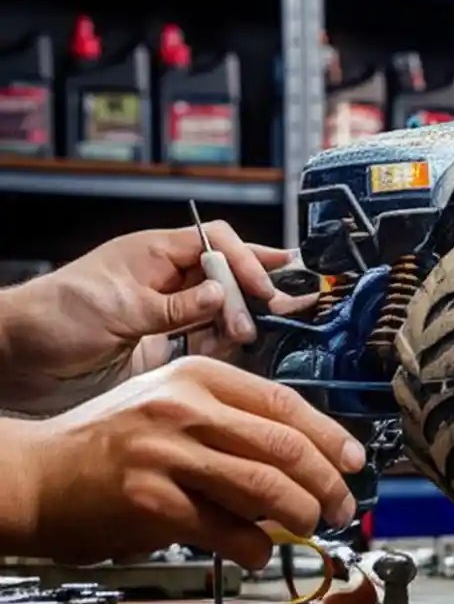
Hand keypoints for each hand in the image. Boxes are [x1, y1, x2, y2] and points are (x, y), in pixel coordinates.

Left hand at [0, 222, 315, 412]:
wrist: (17, 361)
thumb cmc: (51, 317)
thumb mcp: (117, 307)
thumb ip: (173, 306)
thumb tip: (221, 296)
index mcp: (154, 254)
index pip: (215, 243)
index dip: (246, 261)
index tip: (263, 289)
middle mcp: (166, 281)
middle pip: (227, 275)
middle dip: (253, 293)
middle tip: (277, 311)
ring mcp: (167, 314)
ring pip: (222, 310)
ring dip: (242, 320)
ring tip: (260, 331)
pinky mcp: (164, 348)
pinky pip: (208, 342)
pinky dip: (225, 346)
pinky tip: (234, 350)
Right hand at [0, 357, 364, 568]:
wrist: (36, 472)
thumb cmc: (110, 441)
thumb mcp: (171, 403)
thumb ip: (232, 420)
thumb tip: (304, 454)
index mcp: (198, 376)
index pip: (284, 402)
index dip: (329, 435)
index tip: (353, 459)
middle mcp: (185, 407)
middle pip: (284, 445)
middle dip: (327, 480)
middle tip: (341, 503)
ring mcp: (167, 453)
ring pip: (264, 485)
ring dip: (300, 512)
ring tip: (309, 525)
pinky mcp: (152, 500)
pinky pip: (225, 527)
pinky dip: (253, 545)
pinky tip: (257, 551)